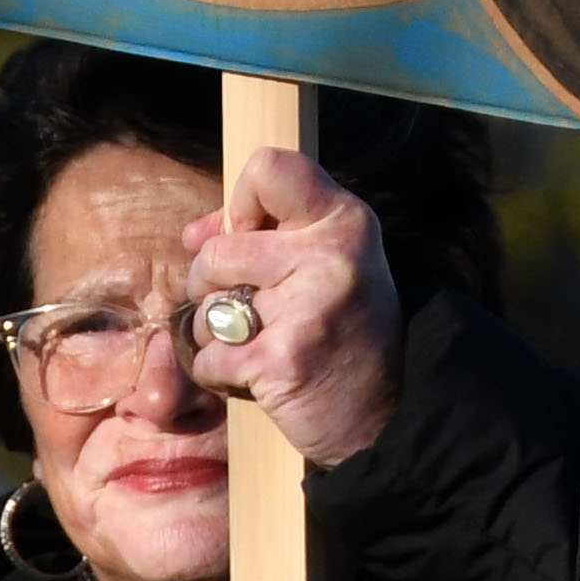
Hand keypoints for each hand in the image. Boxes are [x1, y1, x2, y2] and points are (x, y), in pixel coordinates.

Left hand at [181, 146, 402, 467]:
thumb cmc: (345, 328)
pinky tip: (255, 375)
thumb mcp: (324, 261)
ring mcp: (306, 308)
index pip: (270, 167)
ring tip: (257, 343)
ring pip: (206, 307)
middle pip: (217, 251)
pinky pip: (207, 356)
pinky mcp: (281, 359)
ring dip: (216, 333)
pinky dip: (218, 373)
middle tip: (248, 308)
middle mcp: (329, 255)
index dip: (243, 203)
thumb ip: (261, 234)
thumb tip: (192, 235)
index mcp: (343, 220)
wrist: (387, 413)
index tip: (253, 236)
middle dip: (213, 285)